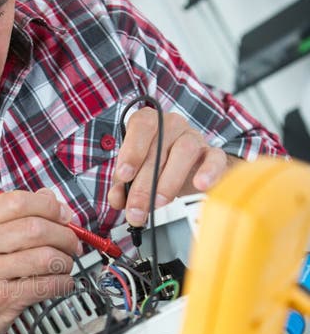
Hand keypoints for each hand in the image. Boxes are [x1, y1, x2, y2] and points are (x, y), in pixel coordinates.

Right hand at [0, 189, 81, 333]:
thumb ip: (18, 217)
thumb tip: (51, 198)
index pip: (18, 202)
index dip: (50, 206)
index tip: (65, 216)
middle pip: (36, 228)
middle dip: (65, 236)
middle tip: (72, 244)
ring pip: (45, 257)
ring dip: (65, 262)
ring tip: (64, 265)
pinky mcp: (3, 298)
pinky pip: (47, 285)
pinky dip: (63, 283)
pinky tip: (60, 282)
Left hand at [107, 107, 230, 225]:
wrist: (189, 173)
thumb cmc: (156, 170)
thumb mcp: (133, 177)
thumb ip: (122, 186)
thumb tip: (117, 198)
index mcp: (149, 124)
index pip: (142, 124)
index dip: (132, 150)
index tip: (125, 176)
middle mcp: (172, 125)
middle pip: (159, 147)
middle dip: (144, 183)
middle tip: (137, 208)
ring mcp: (194, 138)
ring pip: (185, 150)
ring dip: (169, 181)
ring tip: (159, 204)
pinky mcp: (214, 155)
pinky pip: (215, 158)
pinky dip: (209, 171)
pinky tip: (200, 185)